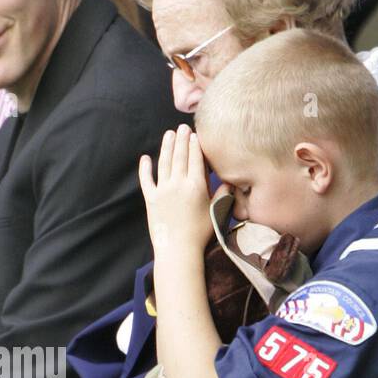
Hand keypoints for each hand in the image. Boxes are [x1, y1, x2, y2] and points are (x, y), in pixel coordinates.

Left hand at [138, 124, 213, 253]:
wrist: (178, 250)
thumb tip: (231, 180)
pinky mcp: (151, 199)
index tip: (195, 133)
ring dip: (166, 147)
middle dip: (181, 140)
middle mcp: (178, 184)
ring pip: (164, 163)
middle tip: (182, 127)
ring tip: (169, 134)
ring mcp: (162, 190)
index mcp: (195, 185)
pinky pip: (146, 180)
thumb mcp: (217, 212)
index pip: (195, 158)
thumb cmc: (201, 233)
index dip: (195, 144)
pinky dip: (145, 168)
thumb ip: (223, 194)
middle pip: (179, 156)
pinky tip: (145, 158)